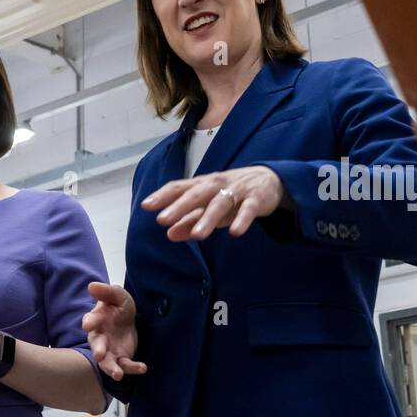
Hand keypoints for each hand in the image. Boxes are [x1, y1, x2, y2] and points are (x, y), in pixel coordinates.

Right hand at [83, 283, 147, 381]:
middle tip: (99, 355)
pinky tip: (143, 367)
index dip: (90, 322)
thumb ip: (107, 291)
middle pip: (97, 345)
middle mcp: (99, 338)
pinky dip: (133, 368)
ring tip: (117, 375)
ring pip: (107, 362)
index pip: (91, 321)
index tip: (88, 324)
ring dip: (111, 369)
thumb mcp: (117, 296)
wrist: (127, 319)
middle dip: (98, 350)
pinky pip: (126, 365)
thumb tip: (92, 286)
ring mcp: (109, 350)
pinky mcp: (121, 358)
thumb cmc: (117, 307)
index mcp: (96, 320)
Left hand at [142, 166, 288, 241]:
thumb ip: (190, 221)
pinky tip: (235, 232)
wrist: (270, 181)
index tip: (146, 206)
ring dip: (208, 218)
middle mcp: (217, 184)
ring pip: (221, 203)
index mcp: (203, 184)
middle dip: (180, 206)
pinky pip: (248, 210)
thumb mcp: (211, 207)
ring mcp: (237, 190)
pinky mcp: (257, 199)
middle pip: (197, 194)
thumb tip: (169, 235)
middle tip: (163, 220)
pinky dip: (242, 219)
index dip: (163, 196)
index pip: (180, 187)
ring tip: (197, 235)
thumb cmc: (233, 194)